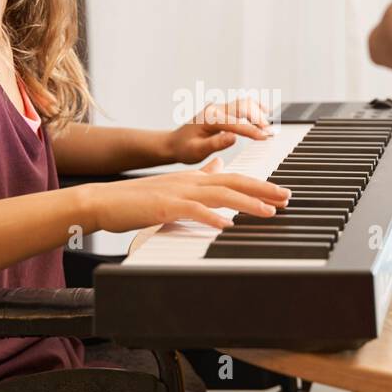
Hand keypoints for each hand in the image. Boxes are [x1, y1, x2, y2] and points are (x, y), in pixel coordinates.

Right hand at [83, 157, 290, 231]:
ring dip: (246, 203)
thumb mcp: (173, 188)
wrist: (103, 202)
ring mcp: (177, 193)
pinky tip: (226, 225)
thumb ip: (198, 178)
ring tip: (268, 212)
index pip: (234, 178)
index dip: (260, 185)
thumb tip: (219, 166)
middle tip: (287, 198)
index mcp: (193, 178)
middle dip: (263, 190)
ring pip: (219, 194)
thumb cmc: (136, 200)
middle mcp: (189, 181)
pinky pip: (192, 210)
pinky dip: (211, 217)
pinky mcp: (164, 206)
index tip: (281, 193)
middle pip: (234, 182)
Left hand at [164, 97, 273, 163]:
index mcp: (209, 119)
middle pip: (243, 108)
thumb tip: (233, 137)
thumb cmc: (184, 148)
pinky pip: (241, 106)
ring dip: (258, 113)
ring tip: (270, 127)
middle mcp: (215, 109)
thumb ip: (215, 144)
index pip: (236, 123)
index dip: (252, 130)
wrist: (174, 143)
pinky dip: (254, 108)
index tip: (265, 137)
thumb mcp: (196, 151)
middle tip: (271, 133)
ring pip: (244, 104)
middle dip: (259, 120)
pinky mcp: (222, 110)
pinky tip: (265, 110)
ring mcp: (218, 108)